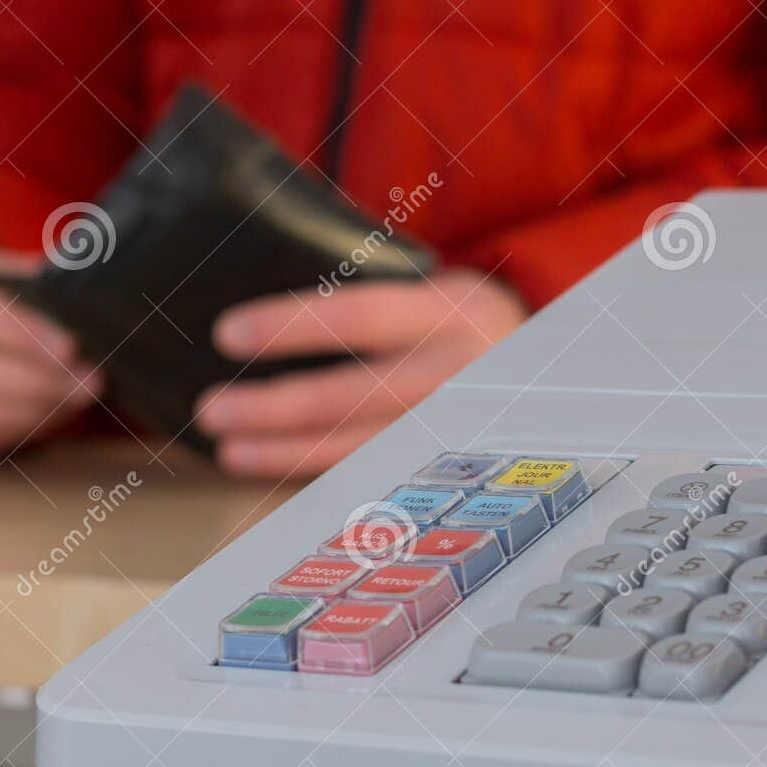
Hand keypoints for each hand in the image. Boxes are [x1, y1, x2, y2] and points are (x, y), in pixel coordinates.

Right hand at [0, 246, 103, 463]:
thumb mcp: (5, 277)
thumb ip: (36, 288)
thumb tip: (81, 309)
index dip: (13, 330)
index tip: (69, 348)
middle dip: (29, 381)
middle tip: (88, 382)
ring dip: (27, 413)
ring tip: (77, 398)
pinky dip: (12, 432)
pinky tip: (52, 414)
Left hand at [197, 270, 526, 477]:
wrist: (555, 373)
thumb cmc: (465, 323)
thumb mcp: (438, 291)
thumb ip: (378, 294)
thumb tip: (272, 312)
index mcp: (450, 310)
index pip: (358, 315)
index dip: (289, 327)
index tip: (227, 333)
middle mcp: (458, 373)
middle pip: (350, 395)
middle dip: (272, 406)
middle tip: (211, 408)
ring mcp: (455, 429)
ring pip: (356, 447)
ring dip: (284, 452)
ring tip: (228, 448)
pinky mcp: (447, 466)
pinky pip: (370, 475)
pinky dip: (315, 475)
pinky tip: (274, 470)